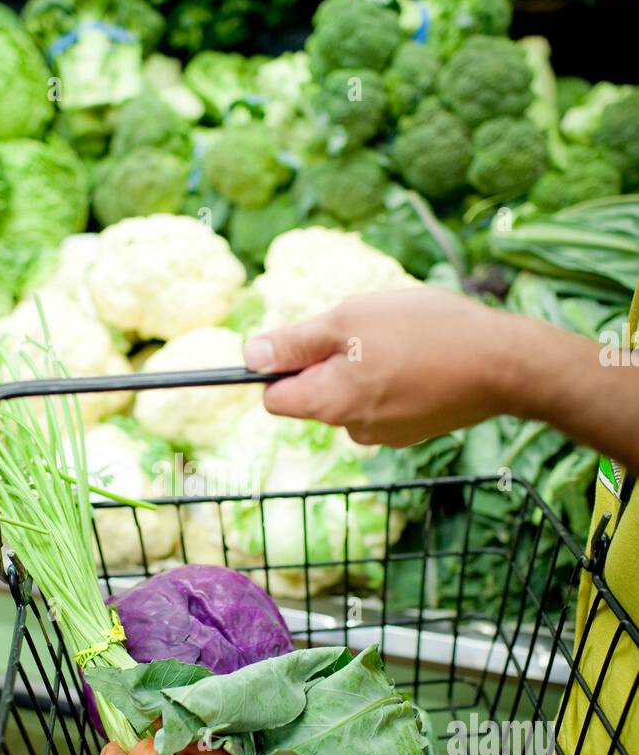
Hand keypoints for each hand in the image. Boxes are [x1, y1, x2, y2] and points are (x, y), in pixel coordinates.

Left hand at [243, 287, 509, 445]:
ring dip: (366, 366)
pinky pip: (386, 400)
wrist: (504, 363)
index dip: (282, 365)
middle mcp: (352, 429)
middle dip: (331, 361)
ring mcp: (386, 434)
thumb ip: (294, 342)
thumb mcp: (348, 320)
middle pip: (316, 394)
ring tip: (403, 341)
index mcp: (328, 404)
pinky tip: (423, 357)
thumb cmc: (426, 332)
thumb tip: (249, 356)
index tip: (307, 339)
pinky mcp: (415, 429)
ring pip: (353, 395)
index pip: (274, 397)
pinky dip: (394, 378)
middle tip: (368, 329)